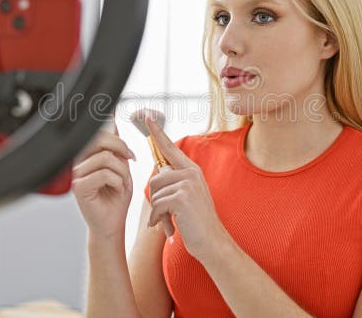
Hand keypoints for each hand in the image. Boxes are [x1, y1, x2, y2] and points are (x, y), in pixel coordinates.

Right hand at [71, 111, 136, 239]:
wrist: (112, 225)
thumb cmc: (116, 198)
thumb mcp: (121, 167)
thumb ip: (116, 147)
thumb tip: (113, 121)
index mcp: (86, 156)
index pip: (95, 132)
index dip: (111, 130)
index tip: (123, 135)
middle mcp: (78, 162)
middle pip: (98, 139)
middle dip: (121, 147)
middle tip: (131, 158)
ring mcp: (77, 175)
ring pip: (105, 158)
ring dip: (122, 170)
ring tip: (122, 182)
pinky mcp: (79, 187)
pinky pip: (104, 174)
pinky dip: (118, 181)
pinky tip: (117, 189)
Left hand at [145, 117, 228, 262]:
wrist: (213, 243)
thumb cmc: (197, 224)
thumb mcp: (186, 198)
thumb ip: (174, 184)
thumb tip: (157, 175)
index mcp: (192, 171)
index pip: (171, 148)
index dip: (158, 133)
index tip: (148, 118)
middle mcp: (192, 173)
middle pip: (155, 179)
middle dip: (154, 201)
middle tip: (164, 217)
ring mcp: (188, 184)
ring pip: (154, 193)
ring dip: (157, 213)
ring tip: (169, 223)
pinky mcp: (182, 196)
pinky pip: (157, 205)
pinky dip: (158, 220)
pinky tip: (168, 229)